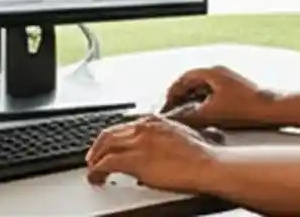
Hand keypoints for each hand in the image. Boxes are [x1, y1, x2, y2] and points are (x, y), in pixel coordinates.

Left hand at [85, 114, 219, 192]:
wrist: (207, 164)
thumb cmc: (201, 155)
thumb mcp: (182, 136)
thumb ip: (165, 138)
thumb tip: (156, 151)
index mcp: (154, 121)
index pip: (123, 126)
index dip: (112, 138)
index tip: (108, 146)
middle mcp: (143, 127)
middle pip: (109, 134)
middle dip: (98, 147)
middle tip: (93, 158)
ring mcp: (138, 142)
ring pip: (104, 147)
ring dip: (95, 160)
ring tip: (93, 170)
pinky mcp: (134, 159)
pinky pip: (106, 163)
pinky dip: (96, 171)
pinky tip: (96, 178)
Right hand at [161, 65, 276, 128]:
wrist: (274, 110)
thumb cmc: (244, 110)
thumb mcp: (210, 115)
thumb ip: (188, 117)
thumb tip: (171, 120)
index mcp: (210, 72)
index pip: (182, 80)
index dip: (171, 96)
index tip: (165, 110)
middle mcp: (219, 72)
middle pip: (191, 83)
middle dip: (180, 99)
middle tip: (172, 113)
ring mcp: (228, 80)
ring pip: (202, 89)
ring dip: (192, 102)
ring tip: (186, 117)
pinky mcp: (236, 90)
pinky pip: (213, 94)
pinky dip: (204, 104)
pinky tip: (204, 118)